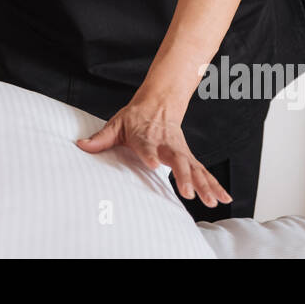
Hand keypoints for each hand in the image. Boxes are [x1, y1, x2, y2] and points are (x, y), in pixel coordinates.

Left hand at [75, 88, 231, 208]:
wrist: (159, 102)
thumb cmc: (135, 118)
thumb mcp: (116, 124)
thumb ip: (101, 138)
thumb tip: (81, 145)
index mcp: (146, 136)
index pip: (147, 146)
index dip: (150, 155)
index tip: (154, 164)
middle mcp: (166, 144)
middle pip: (177, 159)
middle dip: (183, 176)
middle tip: (187, 192)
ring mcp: (180, 151)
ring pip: (194, 168)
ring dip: (203, 184)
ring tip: (211, 201)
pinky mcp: (188, 157)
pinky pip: (203, 172)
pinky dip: (215, 184)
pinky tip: (223, 197)